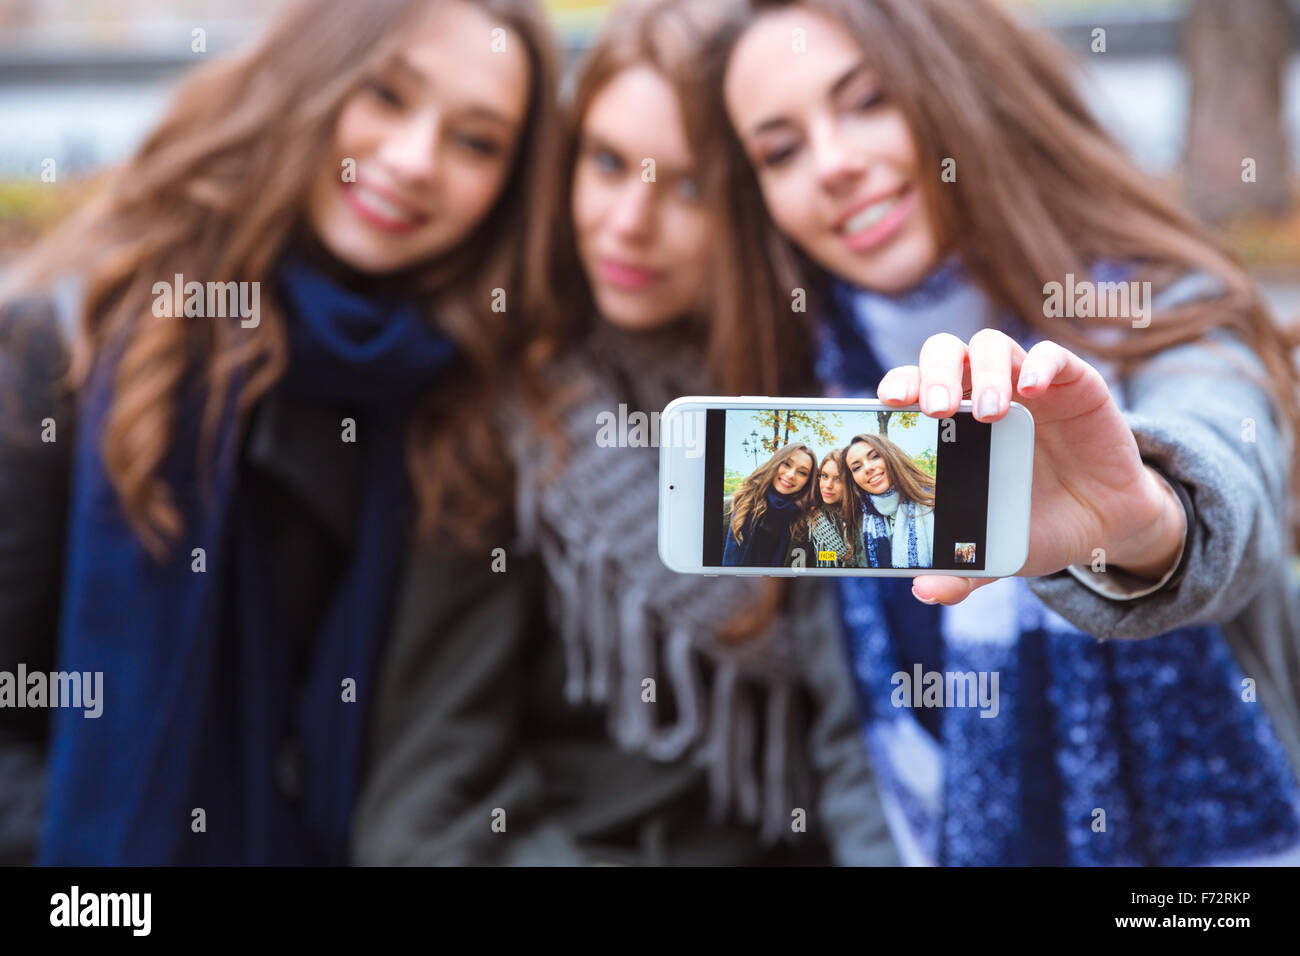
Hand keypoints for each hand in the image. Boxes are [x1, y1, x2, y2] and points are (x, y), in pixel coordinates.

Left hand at [876, 330, 1186, 604]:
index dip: (898, 384)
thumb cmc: (1034, 525)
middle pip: (945, 354)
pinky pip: (1053, 356)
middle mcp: (981, 395)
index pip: (913, 387)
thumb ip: (961, 570)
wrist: (1104, 524)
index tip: (889, 402)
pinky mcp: (1074, 384)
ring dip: (986, 371)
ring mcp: (1027, 385)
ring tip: (990, 412)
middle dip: (932, 373)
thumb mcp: (996, 553)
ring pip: (992, 346)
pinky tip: (1033, 389)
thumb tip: (924, 591)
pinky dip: (1040, 364)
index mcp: (950, 427)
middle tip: (935, 409)